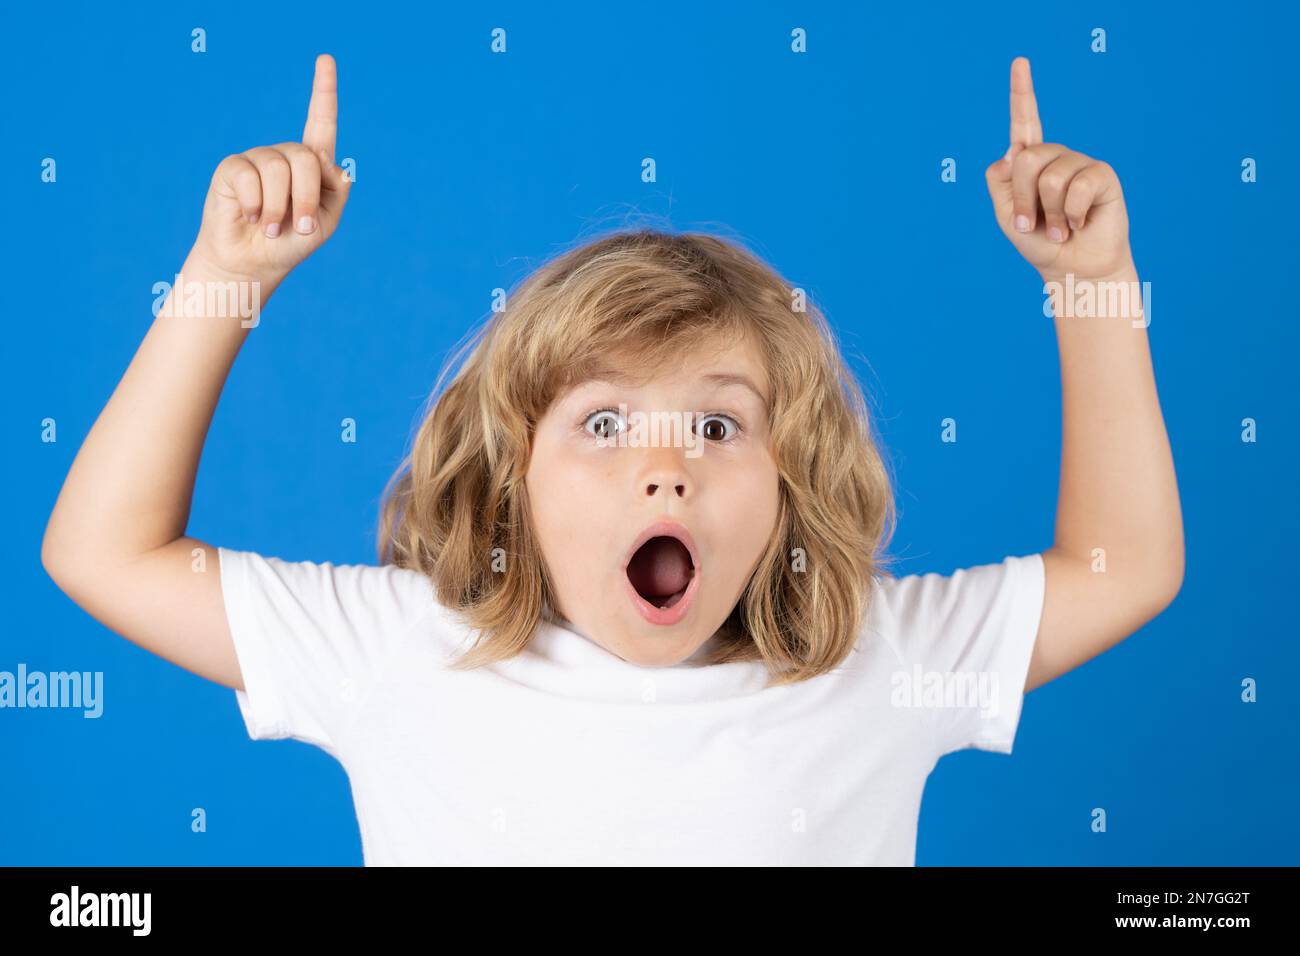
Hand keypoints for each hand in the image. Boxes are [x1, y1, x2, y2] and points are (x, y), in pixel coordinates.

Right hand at [191, 54, 350, 283]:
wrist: (254, 263)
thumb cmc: (291, 242)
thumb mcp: (326, 221)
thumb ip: (334, 191)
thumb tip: (329, 159)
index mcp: (312, 165)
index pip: (321, 124)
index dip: (324, 91)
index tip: (326, 60)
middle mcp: (284, 156)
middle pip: (306, 158)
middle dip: (308, 198)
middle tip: (302, 227)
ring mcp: (257, 159)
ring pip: (278, 168)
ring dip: (281, 208)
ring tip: (272, 227)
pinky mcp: (232, 169)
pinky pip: (250, 178)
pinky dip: (257, 206)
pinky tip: (251, 218)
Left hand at [985, 57, 1133, 282]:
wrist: (1072, 269)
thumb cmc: (1040, 242)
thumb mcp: (1006, 215)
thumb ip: (1001, 182)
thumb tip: (1015, 151)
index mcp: (1030, 162)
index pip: (1025, 123)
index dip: (1022, 93)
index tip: (1019, 62)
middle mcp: (1055, 157)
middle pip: (1025, 159)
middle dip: (1023, 199)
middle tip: (1032, 225)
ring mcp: (1080, 164)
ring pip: (1049, 177)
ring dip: (1049, 213)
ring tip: (1060, 227)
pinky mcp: (1102, 176)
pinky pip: (1077, 187)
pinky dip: (1071, 214)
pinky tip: (1078, 223)